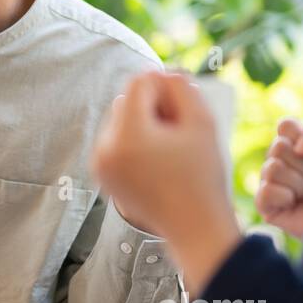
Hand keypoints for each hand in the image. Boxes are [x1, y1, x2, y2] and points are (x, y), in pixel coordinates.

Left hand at [91, 72, 241, 294]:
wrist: (195, 228)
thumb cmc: (202, 177)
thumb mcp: (202, 121)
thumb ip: (181, 87)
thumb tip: (162, 74)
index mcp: (127, 134)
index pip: (138, 83)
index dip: (165, 87)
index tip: (184, 108)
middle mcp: (105, 148)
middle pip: (125, 101)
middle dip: (152, 107)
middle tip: (180, 130)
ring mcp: (100, 165)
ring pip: (120, 121)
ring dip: (143, 124)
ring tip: (171, 147)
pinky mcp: (103, 177)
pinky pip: (116, 143)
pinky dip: (135, 143)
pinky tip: (159, 160)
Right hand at [256, 117, 302, 238]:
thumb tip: (296, 147)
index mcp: (301, 147)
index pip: (285, 126)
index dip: (299, 135)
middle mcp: (285, 164)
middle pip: (277, 147)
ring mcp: (275, 186)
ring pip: (271, 168)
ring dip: (298, 182)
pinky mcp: (269, 209)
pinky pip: (265, 192)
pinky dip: (284, 196)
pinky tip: (296, 203)